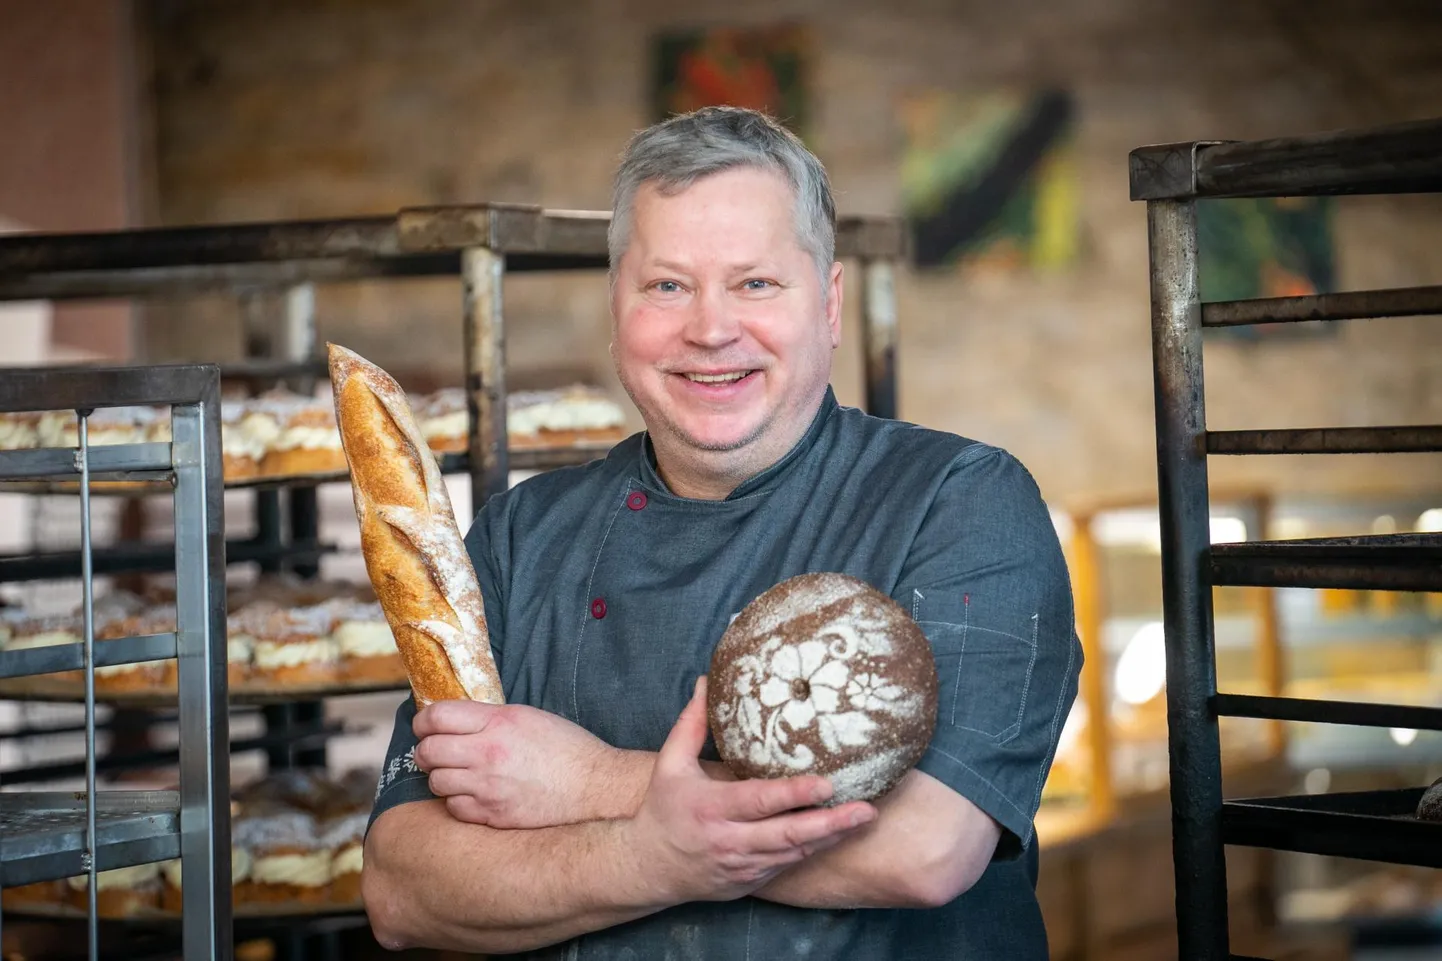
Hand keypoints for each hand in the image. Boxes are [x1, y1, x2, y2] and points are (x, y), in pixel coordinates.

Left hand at [412, 700, 624, 828]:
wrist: (595, 788)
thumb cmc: (567, 749)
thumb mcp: (528, 717)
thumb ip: (489, 718)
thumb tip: (453, 720)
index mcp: (498, 722)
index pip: (436, 717)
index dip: (423, 721)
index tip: (426, 725)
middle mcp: (488, 754)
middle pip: (428, 751)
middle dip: (426, 750)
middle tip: (436, 751)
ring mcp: (488, 788)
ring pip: (436, 782)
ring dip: (441, 776)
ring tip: (458, 773)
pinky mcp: (493, 815)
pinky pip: (454, 808)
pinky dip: (458, 801)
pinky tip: (474, 794)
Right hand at [626, 677, 876, 903]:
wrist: (649, 868)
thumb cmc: (662, 808)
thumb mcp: (670, 763)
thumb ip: (691, 724)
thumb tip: (706, 681)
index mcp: (711, 807)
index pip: (759, 801)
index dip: (794, 794)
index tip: (826, 784)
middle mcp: (729, 840)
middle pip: (788, 834)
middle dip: (830, 823)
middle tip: (866, 809)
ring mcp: (741, 865)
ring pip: (794, 853)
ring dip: (831, 837)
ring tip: (864, 818)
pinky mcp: (750, 881)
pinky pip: (788, 866)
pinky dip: (813, 850)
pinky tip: (838, 834)